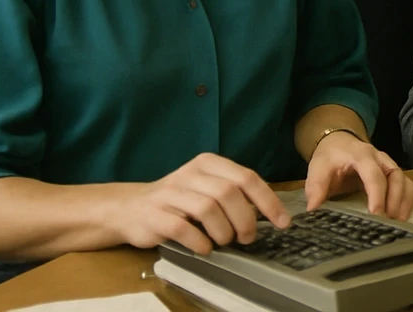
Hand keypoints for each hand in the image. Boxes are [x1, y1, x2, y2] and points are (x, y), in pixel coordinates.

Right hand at [113, 153, 290, 254]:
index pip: (247, 178)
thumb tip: (270, 212)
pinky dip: (200, 242)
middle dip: (245, 220)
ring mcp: (171, 193)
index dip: (268, 201)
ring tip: (223, 241)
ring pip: (209, 210)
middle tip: (247, 237)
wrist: (130, 208)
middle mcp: (190, 174)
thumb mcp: (206, 187)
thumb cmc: (178, 200)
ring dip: (223, 232)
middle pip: (229, 194)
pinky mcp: (156, 215)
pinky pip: (185, 229)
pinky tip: (204, 247)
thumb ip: (234, 192)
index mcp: (208, 164)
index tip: (282, 222)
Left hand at [305, 130, 412, 219]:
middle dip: (394, 200)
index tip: (376, 215)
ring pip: (405, 180)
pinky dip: (409, 200)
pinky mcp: (394, 173)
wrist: (338, 143)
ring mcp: (389, 165)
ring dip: (404, 202)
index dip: (377, 196)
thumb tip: (313, 210)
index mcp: (362, 155)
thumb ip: (316, 187)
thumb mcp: (318, 168)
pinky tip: (402, 216)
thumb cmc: (329, 157)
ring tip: (398, 222)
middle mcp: (380, 158)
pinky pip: (408, 184)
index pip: (374, 175)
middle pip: (395, 176)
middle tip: (388, 223)